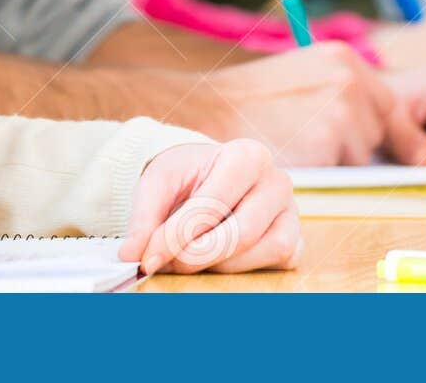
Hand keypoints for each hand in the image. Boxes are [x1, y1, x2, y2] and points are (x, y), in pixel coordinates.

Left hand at [120, 140, 300, 273]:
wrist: (207, 177)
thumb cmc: (186, 177)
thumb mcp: (158, 183)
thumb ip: (144, 219)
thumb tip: (131, 256)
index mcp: (246, 156)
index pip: (212, 206)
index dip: (176, 236)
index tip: (147, 257)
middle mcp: (276, 182)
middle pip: (239, 234)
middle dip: (196, 255)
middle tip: (166, 263)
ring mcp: (291, 213)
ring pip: (257, 253)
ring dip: (216, 264)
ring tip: (187, 256)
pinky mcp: (294, 241)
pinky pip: (273, 265)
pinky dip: (241, 270)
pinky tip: (217, 259)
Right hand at [202, 43, 425, 166]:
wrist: (209, 110)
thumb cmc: (252, 103)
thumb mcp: (305, 81)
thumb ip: (346, 97)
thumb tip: (397, 138)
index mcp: (344, 59)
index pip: (390, 104)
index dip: (393, 132)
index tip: (393, 153)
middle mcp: (349, 78)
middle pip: (383, 130)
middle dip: (362, 146)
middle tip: (317, 144)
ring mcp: (342, 108)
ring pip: (364, 155)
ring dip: (339, 161)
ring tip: (298, 146)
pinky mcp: (329, 140)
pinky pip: (343, 172)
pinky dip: (322, 173)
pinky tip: (293, 155)